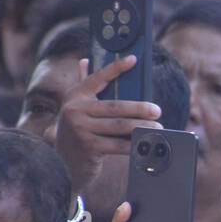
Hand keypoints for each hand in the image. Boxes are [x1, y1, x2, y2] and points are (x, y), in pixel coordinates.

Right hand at [56, 57, 161, 194]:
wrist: (62, 160)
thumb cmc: (77, 128)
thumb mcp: (76, 106)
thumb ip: (83, 85)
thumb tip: (85, 61)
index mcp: (76, 95)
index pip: (99, 77)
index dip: (116, 68)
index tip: (134, 60)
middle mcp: (75, 110)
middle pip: (115, 107)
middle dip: (139, 108)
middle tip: (157, 111)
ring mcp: (80, 129)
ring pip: (118, 126)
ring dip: (141, 127)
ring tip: (158, 127)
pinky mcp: (87, 147)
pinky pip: (116, 145)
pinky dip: (133, 144)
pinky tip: (145, 143)